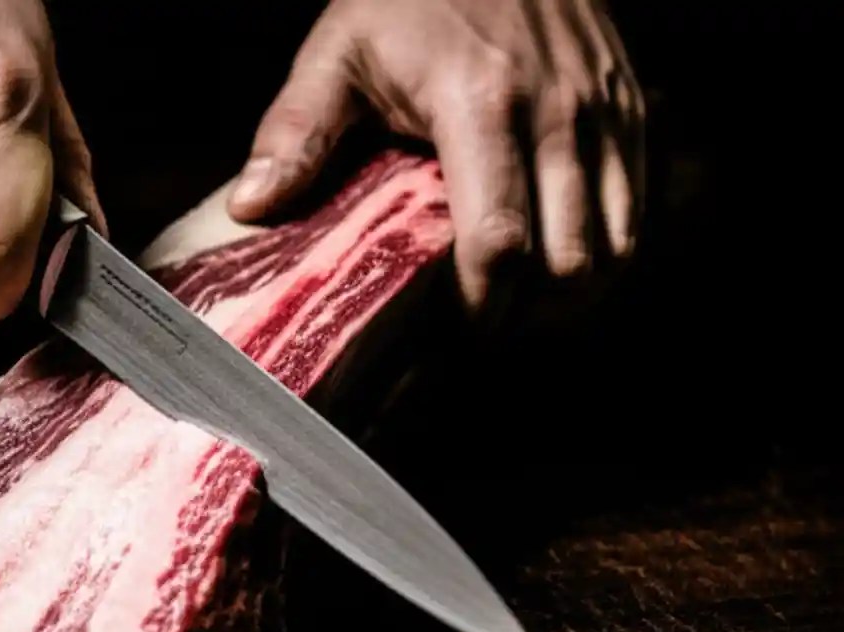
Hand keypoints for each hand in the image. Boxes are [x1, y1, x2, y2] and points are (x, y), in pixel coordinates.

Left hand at [228, 0, 643, 312]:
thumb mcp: (337, 50)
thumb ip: (295, 131)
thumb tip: (250, 207)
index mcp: (480, 103)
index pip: (498, 241)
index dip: (479, 306)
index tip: (452, 327)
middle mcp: (557, 114)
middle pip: (570, 263)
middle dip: (528, 311)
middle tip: (482, 318)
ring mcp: (606, 112)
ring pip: (618, 248)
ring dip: (572, 291)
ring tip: (521, 297)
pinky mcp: (632, 109)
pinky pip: (637, 210)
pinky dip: (604, 250)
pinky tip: (556, 253)